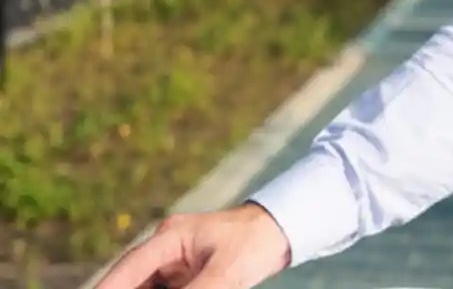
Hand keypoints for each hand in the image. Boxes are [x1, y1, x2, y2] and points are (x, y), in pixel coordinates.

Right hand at [93, 202, 291, 288]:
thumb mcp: (228, 271)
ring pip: (146, 286)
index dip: (109, 287)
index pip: (130, 267)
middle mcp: (166, 248)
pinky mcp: (185, 275)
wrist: (282, 231)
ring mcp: (174, 262)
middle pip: (133, 280)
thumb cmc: (256, 241)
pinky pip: (163, 288)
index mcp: (170, 237)